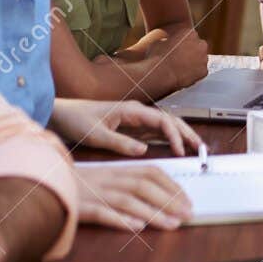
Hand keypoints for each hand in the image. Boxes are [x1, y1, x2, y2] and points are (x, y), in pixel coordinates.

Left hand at [51, 98, 200, 156]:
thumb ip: (120, 143)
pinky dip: (168, 138)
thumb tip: (144, 151)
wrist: (61, 113)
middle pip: (170, 120)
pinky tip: (174, 147)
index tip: (181, 151)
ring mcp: (135, 117)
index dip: (175, 135)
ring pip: (165, 125)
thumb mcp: (96, 135)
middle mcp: (137, 111)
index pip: (163, 121)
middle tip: (201, 148)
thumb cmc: (76, 120)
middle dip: (187, 133)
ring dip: (180, 135)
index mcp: (132, 110)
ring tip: (195, 148)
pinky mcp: (131, 125)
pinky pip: (155, 131)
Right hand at [77, 165, 191, 230]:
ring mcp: (94, 194)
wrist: (43, 183)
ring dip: (152, 212)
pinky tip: (136, 227)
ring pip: (127, 200)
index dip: (172, 186)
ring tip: (171, 224)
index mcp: (117, 171)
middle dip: (169, 200)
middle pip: (143, 186)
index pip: (150, 172)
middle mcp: (108, 180)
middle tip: (187, 215)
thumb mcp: (106, 181)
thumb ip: (130, 186)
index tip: (188, 200)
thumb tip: (160, 200)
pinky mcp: (79, 208)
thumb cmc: (79, 186)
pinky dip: (119, 219)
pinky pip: (102, 213)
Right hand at [143, 27, 209, 85]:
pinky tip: (184, 76)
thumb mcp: (159, 42)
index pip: (191, 36)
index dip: (184, 43)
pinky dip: (195, 74)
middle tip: (182, 59)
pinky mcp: (204, 71)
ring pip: (201, 60)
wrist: (160, 73)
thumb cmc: (157, 57)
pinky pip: (201, 72)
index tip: (179, 49)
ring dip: (194, 63)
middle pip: (199, 47)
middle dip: (193, 52)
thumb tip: (166, 42)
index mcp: (190, 33)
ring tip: (181, 69)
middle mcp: (201, 44)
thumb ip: (168, 40)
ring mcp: (204, 58)